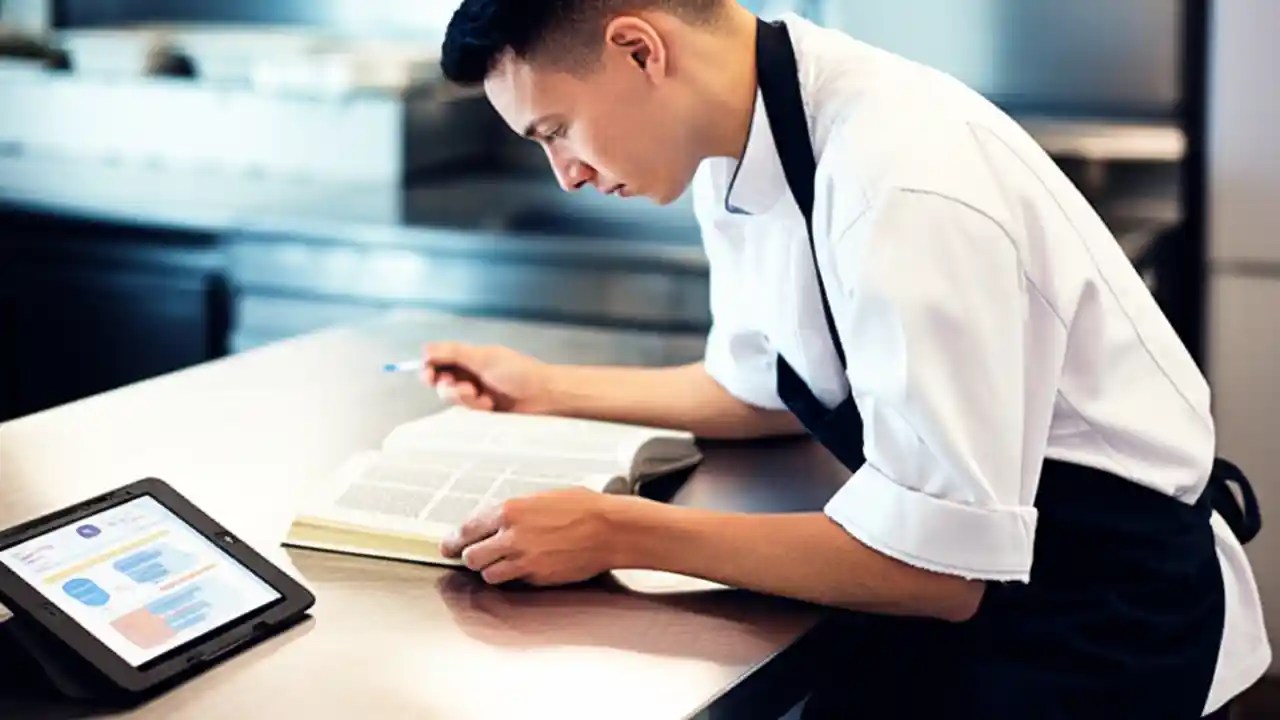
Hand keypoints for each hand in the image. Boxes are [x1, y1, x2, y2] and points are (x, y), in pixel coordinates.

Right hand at [421, 342, 554, 413]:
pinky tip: (491, 407)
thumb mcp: (484, 358)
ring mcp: (476, 395)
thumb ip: (453, 353)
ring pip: (453, 400)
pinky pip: (466, 414)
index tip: (429, 376)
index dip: (429, 369)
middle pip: (441, 383)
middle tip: (465, 390)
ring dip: (466, 399)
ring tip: (485, 399)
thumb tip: (425, 350)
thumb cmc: (517, 372)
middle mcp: (469, 375)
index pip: (438, 362)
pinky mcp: (483, 412)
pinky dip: (476, 409)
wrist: (544, 396)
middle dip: (450, 389)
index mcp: (469, 358)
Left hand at [440, 488, 617, 586]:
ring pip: (488, 574)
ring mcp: (523, 559)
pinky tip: (525, 567)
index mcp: (509, 510)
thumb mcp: (542, 497)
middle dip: (472, 557)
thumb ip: (515, 510)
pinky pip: (513, 581)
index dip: (454, 540)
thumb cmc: (584, 507)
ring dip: (492, 569)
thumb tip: (496, 520)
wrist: (610, 529)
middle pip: (471, 556)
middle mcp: (511, 536)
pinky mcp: (537, 577)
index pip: (467, 529)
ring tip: (504, 562)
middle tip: (476, 556)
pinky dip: (513, 577)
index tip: (448, 545)